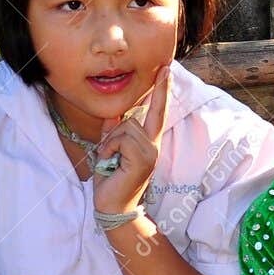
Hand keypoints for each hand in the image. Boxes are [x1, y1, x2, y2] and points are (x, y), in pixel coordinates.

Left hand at [92, 65, 170, 215]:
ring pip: (126, 128)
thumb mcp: (109, 150)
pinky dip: (110, 149)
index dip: (161, 90)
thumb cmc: (111, 181)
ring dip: (110, 143)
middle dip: (113, 133)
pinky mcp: (143, 159)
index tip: (165, 68)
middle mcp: (153, 146)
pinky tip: (110, 163)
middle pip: (132, 118)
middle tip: (108, 155)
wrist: (112, 206)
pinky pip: (122, 139)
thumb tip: (114, 114)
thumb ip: (113, 131)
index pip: (157, 111)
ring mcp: (150, 153)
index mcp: (148, 143)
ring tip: (109, 161)